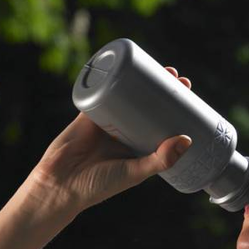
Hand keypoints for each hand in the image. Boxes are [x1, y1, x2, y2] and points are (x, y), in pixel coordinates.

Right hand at [24, 66, 194, 215]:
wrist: (61, 184)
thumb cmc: (99, 185)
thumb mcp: (135, 173)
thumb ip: (160, 160)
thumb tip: (187, 139)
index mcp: (137, 147)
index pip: (160, 123)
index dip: (173, 109)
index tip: (188, 96)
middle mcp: (123, 132)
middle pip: (146, 105)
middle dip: (160, 89)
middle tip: (176, 77)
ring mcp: (106, 120)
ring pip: (126, 94)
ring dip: (140, 79)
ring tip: (158, 68)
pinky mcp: (88, 113)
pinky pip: (101, 91)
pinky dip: (110, 78)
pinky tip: (124, 64)